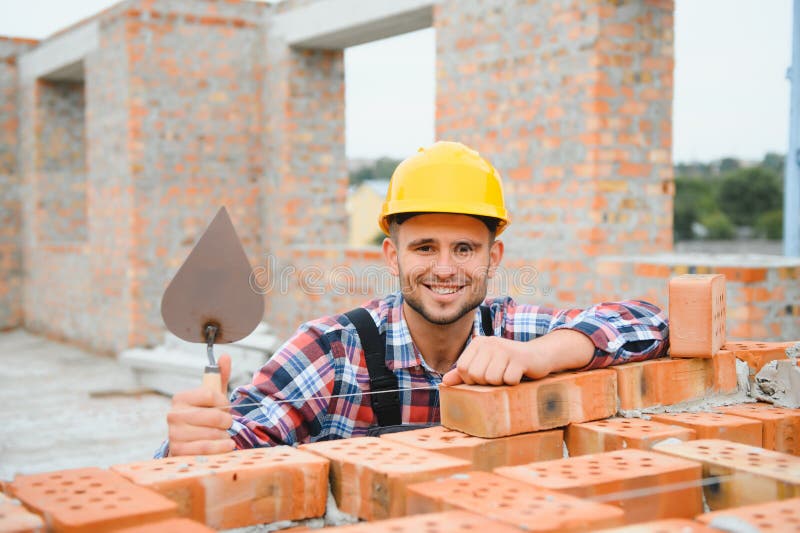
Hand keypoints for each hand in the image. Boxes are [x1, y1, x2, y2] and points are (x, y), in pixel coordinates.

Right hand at [166, 354, 235, 455]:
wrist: (190, 443)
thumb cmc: (204, 417)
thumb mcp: (212, 397)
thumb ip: (219, 377)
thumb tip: (225, 357)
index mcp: (181, 398)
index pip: (210, 394)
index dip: (223, 401)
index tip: (224, 406)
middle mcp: (174, 415)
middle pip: (214, 415)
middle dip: (227, 421)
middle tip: (227, 423)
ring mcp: (174, 434)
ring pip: (212, 433)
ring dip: (224, 436)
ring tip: (223, 435)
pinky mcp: (179, 451)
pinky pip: (206, 448)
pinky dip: (220, 448)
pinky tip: (225, 445)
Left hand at [441, 330, 594, 386]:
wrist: (538, 356)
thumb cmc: (508, 364)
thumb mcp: (485, 365)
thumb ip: (464, 373)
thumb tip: (444, 382)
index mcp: (478, 343)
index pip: (463, 369)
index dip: (471, 379)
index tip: (484, 376)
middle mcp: (490, 343)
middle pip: (476, 375)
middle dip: (486, 383)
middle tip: (499, 375)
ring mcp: (505, 349)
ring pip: (492, 379)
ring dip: (501, 383)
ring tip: (508, 374)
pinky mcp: (520, 358)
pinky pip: (508, 380)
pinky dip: (514, 383)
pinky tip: (519, 374)